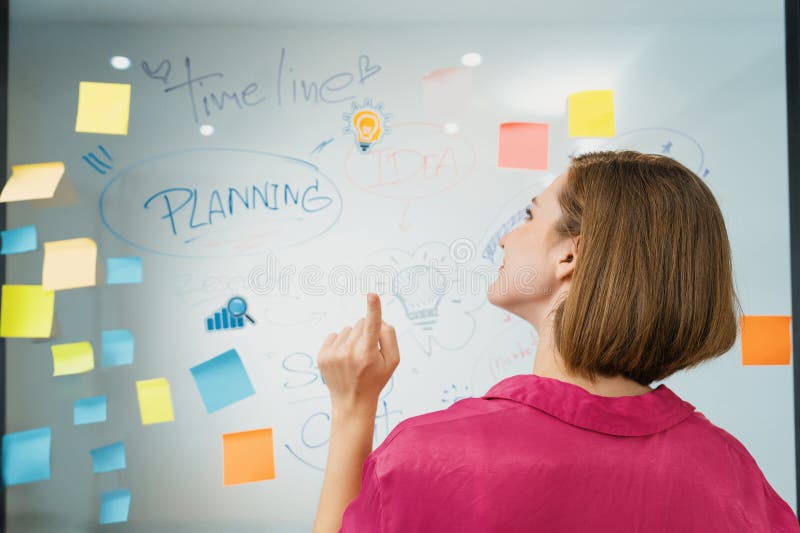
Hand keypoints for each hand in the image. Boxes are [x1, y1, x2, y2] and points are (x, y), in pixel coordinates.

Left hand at [317, 293, 399, 413]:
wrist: (352, 402)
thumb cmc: (375, 379)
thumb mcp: (392, 361)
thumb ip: (390, 337)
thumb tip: (377, 319)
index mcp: (368, 355)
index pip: (372, 326)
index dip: (374, 309)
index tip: (372, 294)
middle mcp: (349, 353)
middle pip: (361, 323)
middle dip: (367, 332)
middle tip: (367, 353)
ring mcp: (333, 355)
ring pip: (347, 329)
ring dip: (353, 339)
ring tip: (354, 358)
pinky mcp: (322, 356)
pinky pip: (334, 335)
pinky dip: (340, 343)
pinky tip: (343, 359)